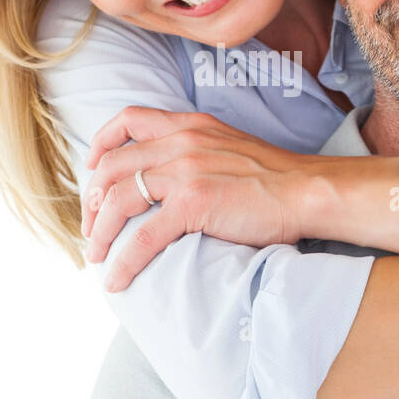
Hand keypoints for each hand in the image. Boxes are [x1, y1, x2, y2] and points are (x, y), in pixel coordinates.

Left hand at [80, 106, 316, 289]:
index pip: (129, 120)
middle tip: (91, 227)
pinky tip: (116, 278)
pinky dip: (123, 260)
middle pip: (113, 166)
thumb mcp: (228, 146)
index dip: (101, 144)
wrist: (307, 191)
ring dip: (100, 232)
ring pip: (119, 200)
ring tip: (96, 256)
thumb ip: (196, 150)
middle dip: (92, 200)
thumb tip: (170, 177)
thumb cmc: (276, 179)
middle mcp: (182, 142)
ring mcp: (186, 171)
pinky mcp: (194, 204)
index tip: (92, 170)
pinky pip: (143, 237)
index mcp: (189, 125)